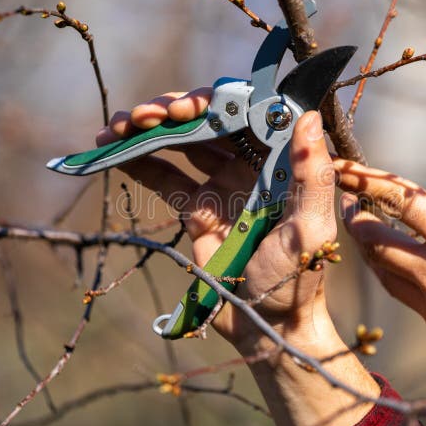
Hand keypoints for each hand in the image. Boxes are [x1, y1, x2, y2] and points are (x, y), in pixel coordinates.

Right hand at [98, 91, 379, 425]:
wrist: (266, 323)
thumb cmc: (298, 278)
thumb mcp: (310, 228)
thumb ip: (313, 175)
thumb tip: (306, 115)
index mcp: (279, 161)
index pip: (246, 115)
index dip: (216, 102)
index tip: (189, 106)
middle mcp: (249, 164)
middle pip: (208, 121)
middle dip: (174, 110)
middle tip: (147, 115)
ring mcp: (219, 183)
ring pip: (181, 143)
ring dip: (148, 128)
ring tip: (118, 126)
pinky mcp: (195, 208)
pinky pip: (164, 176)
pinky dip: (138, 161)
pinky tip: (112, 150)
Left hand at [334, 160, 425, 389]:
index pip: (403, 201)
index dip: (369, 180)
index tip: (345, 168)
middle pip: (374, 237)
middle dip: (353, 215)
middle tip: (345, 198)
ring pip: (378, 264)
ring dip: (363, 243)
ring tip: (358, 226)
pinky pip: (395, 287)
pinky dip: (383, 269)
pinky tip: (385, 265)